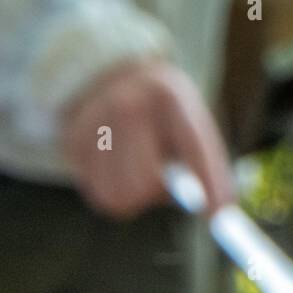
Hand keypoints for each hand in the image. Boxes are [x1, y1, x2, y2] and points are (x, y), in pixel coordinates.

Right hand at [60, 59, 234, 218]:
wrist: (104, 77)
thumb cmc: (158, 114)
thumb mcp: (186, 121)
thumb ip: (206, 165)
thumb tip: (221, 213)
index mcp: (167, 96)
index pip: (194, 149)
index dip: (210, 184)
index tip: (218, 215)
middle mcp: (128, 105)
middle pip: (146, 185)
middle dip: (156, 193)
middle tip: (157, 179)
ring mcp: (95, 123)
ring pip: (119, 198)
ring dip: (132, 197)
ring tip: (133, 168)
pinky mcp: (72, 142)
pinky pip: (98, 196)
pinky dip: (110, 189)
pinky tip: (111, 165)